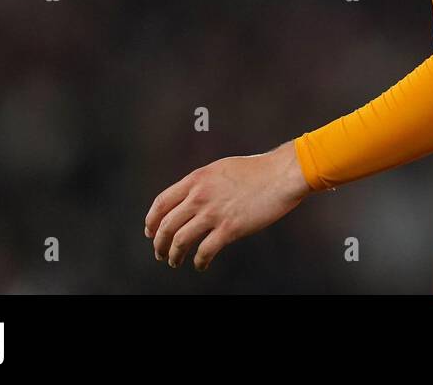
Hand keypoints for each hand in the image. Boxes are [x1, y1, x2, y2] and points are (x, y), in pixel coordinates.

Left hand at [145, 140, 311, 270]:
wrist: (282, 174)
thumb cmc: (258, 170)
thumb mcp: (222, 168)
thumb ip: (204, 182)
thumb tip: (192, 197)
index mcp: (197, 179)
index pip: (162, 202)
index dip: (151, 220)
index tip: (150, 232)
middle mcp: (200, 196)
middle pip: (166, 225)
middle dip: (159, 243)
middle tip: (160, 253)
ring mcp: (213, 213)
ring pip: (180, 241)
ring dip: (174, 256)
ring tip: (175, 262)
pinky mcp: (229, 228)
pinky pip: (204, 251)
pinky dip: (199, 261)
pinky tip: (201, 264)